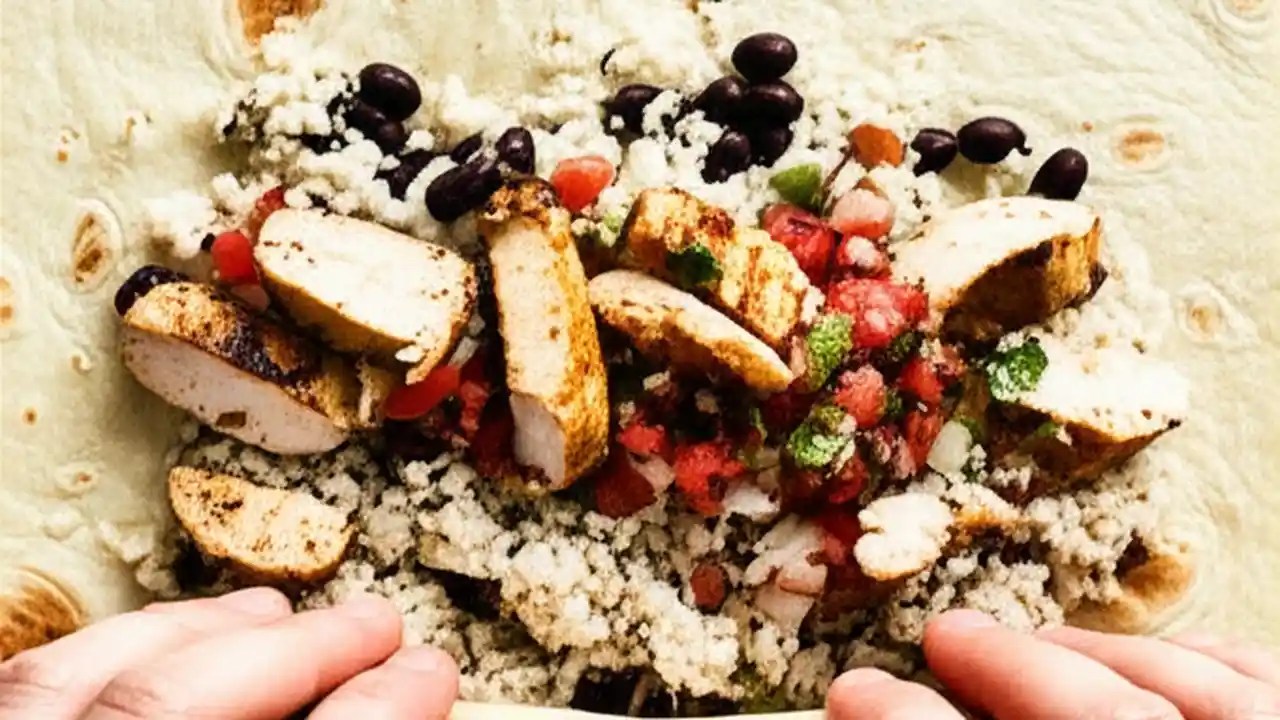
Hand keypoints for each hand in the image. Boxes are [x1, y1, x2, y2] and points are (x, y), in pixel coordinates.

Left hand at [0, 588, 457, 719]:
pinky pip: (20, 691)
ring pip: (72, 684)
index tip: (429, 672)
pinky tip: (161, 639)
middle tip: (376, 628)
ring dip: (196, 635)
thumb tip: (409, 703)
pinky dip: (101, 652)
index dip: (379, 710)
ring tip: (274, 613)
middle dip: (295, 652)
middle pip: (170, 708)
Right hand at [828, 610, 1279, 719]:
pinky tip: (1174, 653)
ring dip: (1102, 659)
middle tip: (946, 639)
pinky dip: (1211, 662)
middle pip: (1092, 715)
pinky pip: (1269, 689)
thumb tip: (885, 715)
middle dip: (1008, 667)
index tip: (853, 692)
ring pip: (1192, 695)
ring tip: (1040, 645)